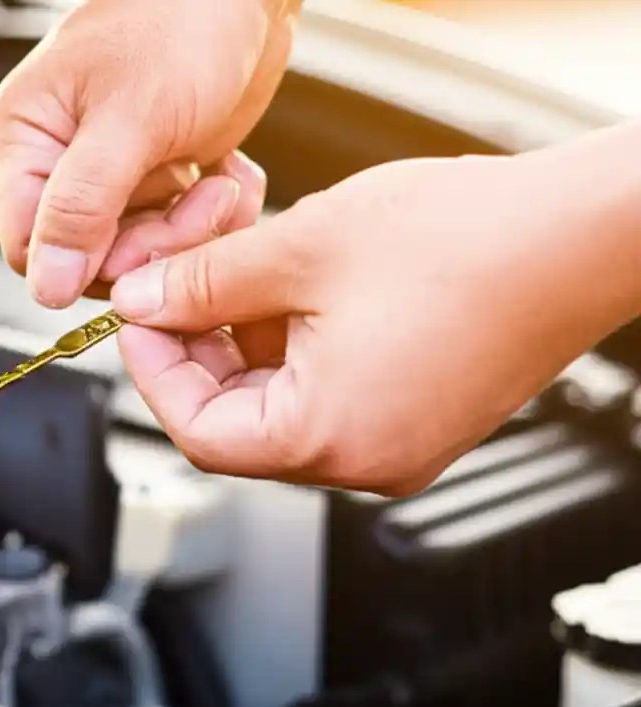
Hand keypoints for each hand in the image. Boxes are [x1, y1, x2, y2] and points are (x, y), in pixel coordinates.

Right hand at [0, 0, 298, 307]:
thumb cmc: (179, 22)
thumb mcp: (129, 120)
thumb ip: (82, 207)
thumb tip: (46, 285)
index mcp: (27, 138)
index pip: (29, 245)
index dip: (83, 264)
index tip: (141, 252)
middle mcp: (61, 160)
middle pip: (90, 255)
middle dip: (153, 243)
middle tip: (199, 204)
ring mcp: (114, 170)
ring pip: (142, 248)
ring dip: (192, 229)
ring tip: (222, 184)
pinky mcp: (161, 172)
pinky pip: (179, 228)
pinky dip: (214, 212)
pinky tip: (231, 175)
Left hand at [110, 148, 640, 494]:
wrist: (580, 232)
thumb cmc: (466, 243)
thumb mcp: (299, 249)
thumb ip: (203, 285)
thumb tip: (142, 302)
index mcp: (328, 440)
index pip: (198, 433)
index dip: (153, 369)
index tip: (140, 315)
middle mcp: (366, 462)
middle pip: (238, 423)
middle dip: (199, 350)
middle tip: (182, 284)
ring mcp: (399, 443)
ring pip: (282, 405)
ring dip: (246, 341)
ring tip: (244, 270)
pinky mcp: (421, 415)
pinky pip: (330, 393)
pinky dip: (296, 346)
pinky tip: (296, 286)